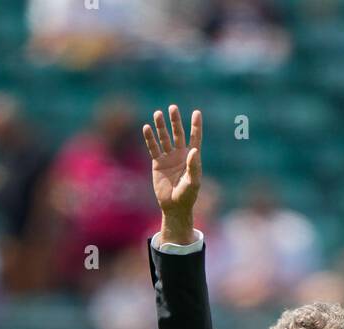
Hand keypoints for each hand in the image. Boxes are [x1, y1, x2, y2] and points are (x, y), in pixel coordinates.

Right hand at [143, 106, 201, 227]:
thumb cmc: (187, 196)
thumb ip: (194, 166)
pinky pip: (153, 148)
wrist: (174, 206)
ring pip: (164, 138)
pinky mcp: (157, 163)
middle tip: (172, 108)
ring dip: (161, 126)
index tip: (196, 112)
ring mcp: (168, 157)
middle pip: (178, 133)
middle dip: (175, 121)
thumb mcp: (193, 182)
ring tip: (158, 113)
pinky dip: (150, 138)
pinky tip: (147, 128)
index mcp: (192, 157)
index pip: (195, 138)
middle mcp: (180, 154)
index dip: (196, 126)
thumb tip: (194, 150)